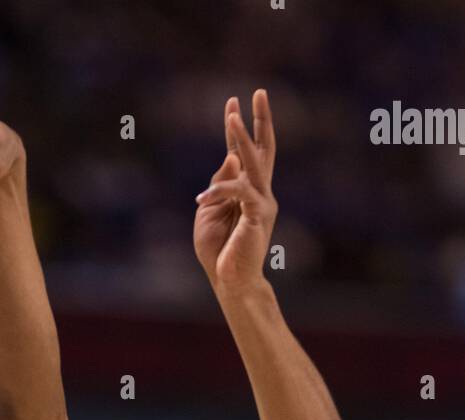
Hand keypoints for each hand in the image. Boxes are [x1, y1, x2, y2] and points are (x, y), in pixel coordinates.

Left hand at [193, 90, 277, 291]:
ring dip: (242, 138)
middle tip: (258, 92)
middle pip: (263, 149)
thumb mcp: (209, 213)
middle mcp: (259, 193)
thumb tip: (230, 159)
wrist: (231, 281)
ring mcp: (262, 203)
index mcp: (247, 192)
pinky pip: (239, 192)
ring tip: (233, 115)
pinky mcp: (258, 215)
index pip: (243, 154)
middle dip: (260, 120)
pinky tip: (201, 201)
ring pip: (254, 162)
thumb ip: (219, 186)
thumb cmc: (219, 252)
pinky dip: (219, 192)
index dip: (237, 129)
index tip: (232, 104)